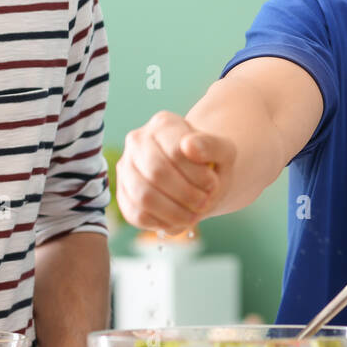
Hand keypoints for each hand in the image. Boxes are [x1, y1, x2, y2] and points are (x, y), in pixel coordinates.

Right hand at [116, 111, 234, 233]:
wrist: (198, 178)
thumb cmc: (210, 162)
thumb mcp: (223, 151)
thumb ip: (212, 145)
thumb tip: (188, 145)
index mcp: (164, 124)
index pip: (177, 151)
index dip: (197, 175)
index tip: (213, 184)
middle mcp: (138, 141)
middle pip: (157, 173)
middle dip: (186, 195)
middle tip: (204, 204)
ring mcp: (126, 167)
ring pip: (143, 196)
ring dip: (174, 212)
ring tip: (193, 216)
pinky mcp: (123, 193)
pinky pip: (135, 214)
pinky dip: (160, 222)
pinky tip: (177, 220)